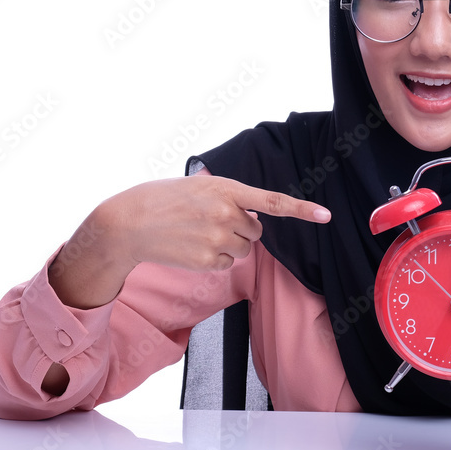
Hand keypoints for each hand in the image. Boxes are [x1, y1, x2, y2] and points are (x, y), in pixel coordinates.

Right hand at [50, 174, 330, 308]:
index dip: (301, 209)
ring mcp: (216, 239)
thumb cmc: (161, 200)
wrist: (126, 224)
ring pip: (243, 250)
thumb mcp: (197, 185)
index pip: (272, 201)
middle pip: (256, 232)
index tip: (325, 216)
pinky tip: (191, 248)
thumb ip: (228, 196)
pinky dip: (214, 259)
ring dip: (228, 244)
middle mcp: (225, 213)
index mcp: (225, 189)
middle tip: (211, 222)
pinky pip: (226, 264)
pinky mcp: (206, 261)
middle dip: (241, 229)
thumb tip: (254, 216)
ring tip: (197, 234)